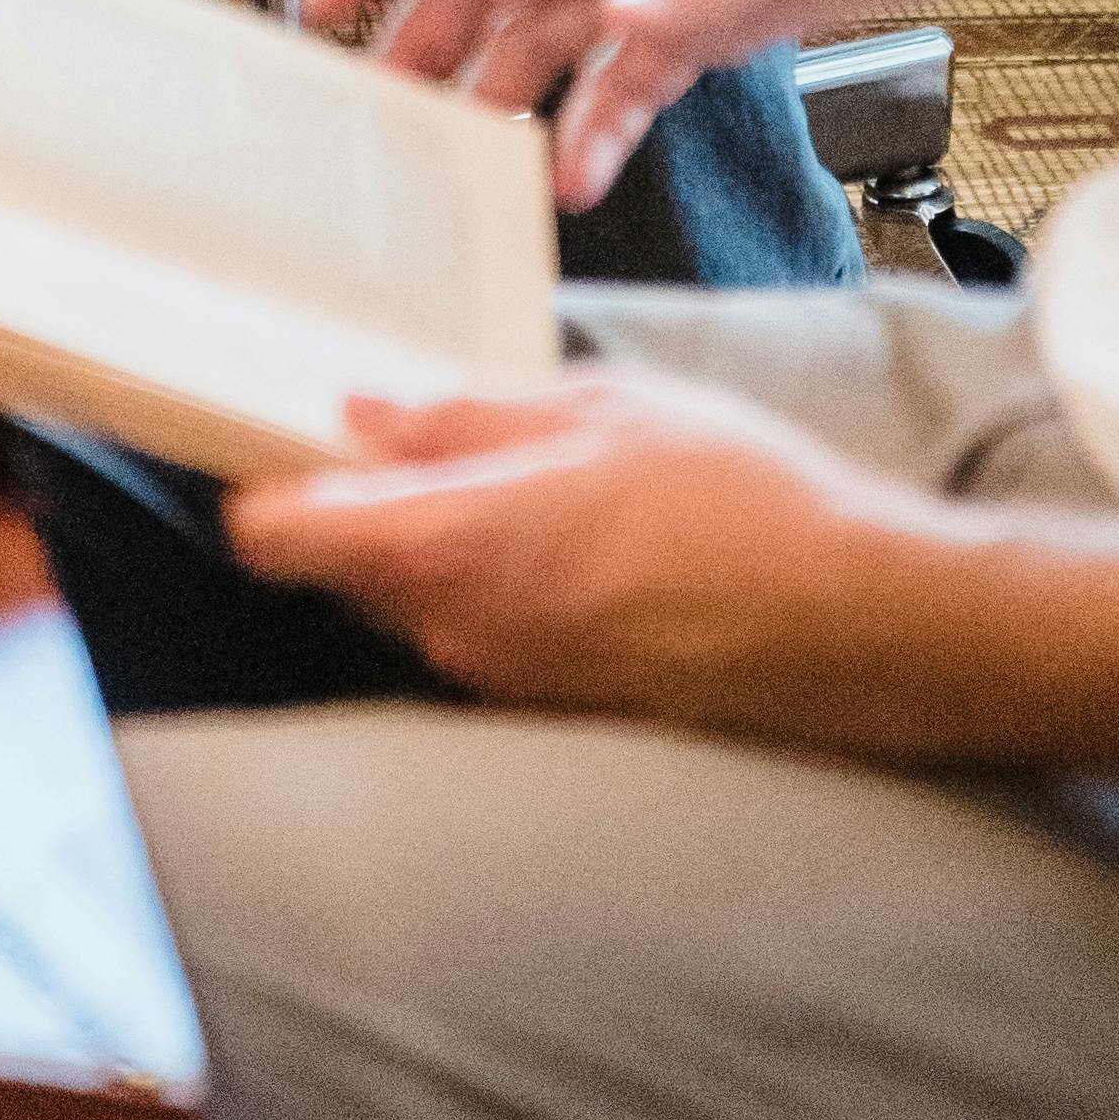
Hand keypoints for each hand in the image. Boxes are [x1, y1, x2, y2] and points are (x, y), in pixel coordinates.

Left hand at [227, 371, 896, 725]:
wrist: (858, 626)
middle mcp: (460, 631)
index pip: (277, 534)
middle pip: (341, 566)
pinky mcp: (552, 708)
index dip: (260, 479)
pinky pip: (484, 635)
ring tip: (530, 480)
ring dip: (441, 544)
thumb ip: (466, 417)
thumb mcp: (601, 411)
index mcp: (455, 544)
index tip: (272, 435)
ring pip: (416, 600)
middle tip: (422, 430)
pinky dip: (501, 588)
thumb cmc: (745, 505)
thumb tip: (367, 415)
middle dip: (364, 502)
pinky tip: (579, 543)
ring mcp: (504, 682)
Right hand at [305, 0, 984, 208]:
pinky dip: (593, 130)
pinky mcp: (708, 16)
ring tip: (465, 172)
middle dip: (419, 42)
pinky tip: (579, 179)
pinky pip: (621, 82)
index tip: (321, 3)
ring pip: (539, 37)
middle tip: (373, 119)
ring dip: (500, 99)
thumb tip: (620, 27)